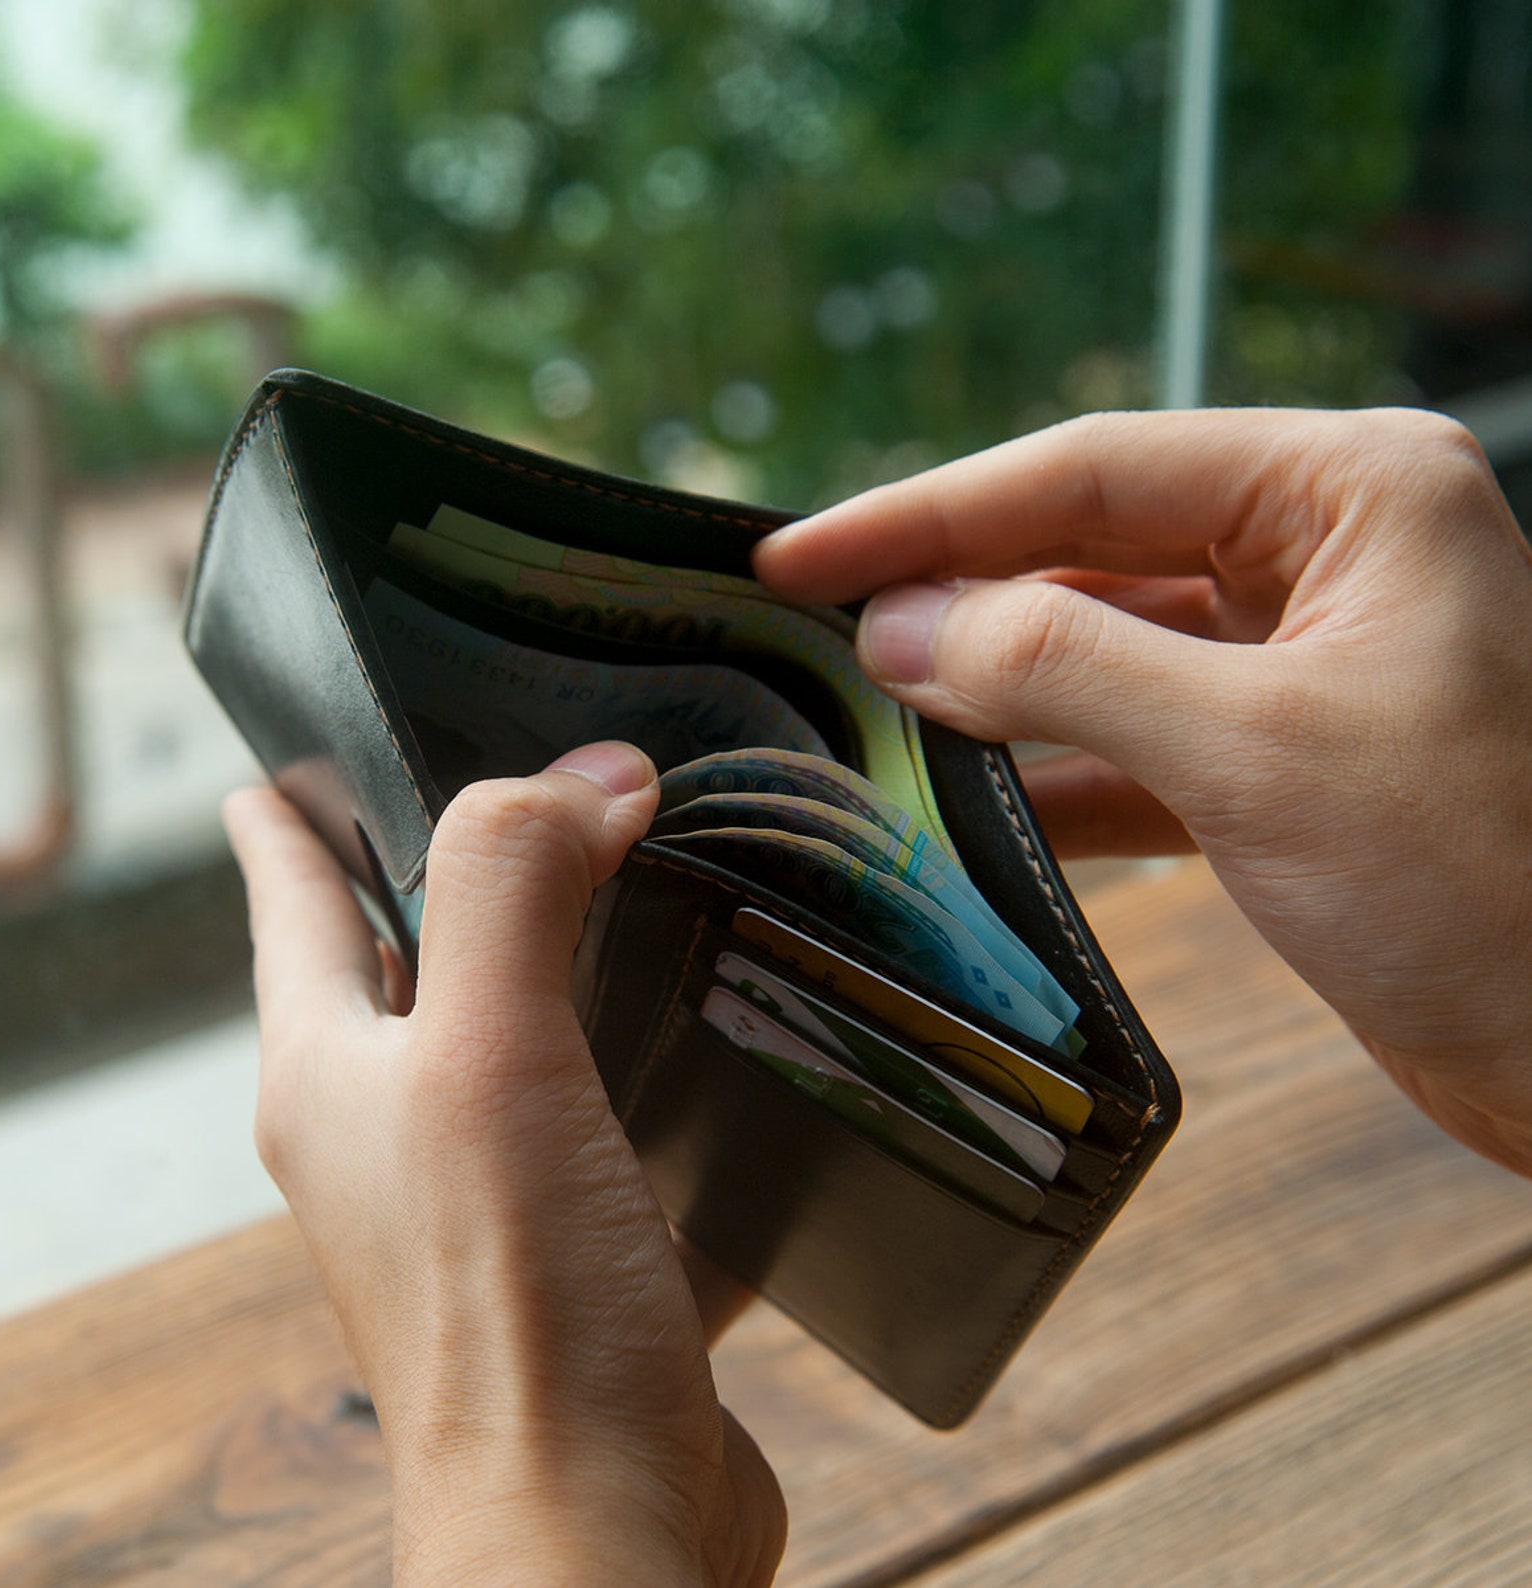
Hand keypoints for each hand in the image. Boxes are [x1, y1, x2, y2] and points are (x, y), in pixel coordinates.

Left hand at [224, 743, 785, 1586]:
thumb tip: (587, 777)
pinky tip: (724, 1044)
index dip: (288, 818)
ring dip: (562, 966)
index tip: (294, 752)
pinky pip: (612, 1130)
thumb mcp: (488, 1060)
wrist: (596, 1531)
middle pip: (403, 964)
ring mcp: (484, 1200)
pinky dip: (655, 1073)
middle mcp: (392, 1133)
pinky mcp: (577, 1255)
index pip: (292, 903)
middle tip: (517, 788)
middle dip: (442, 874)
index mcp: (332, 1073)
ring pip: (516, 1042)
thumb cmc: (513, 1308)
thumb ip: (513, 887)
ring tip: (634, 887)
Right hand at [755, 408, 1531, 1176]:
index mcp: (1350, 494)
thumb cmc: (1493, 886)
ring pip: (1104, 645)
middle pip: (1090, 546)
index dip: (929, 514)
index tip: (803, 554)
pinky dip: (1051, 771)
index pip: (1093, 469)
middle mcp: (1327, 555)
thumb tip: (902, 625)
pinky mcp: (1283, 759)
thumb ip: (1062, 665)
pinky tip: (970, 797)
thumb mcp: (1254, 751)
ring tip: (876, 712)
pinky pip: (1134, 738)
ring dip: (997, 688)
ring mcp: (1303, 660)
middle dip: (960, 595)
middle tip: (823, 630)